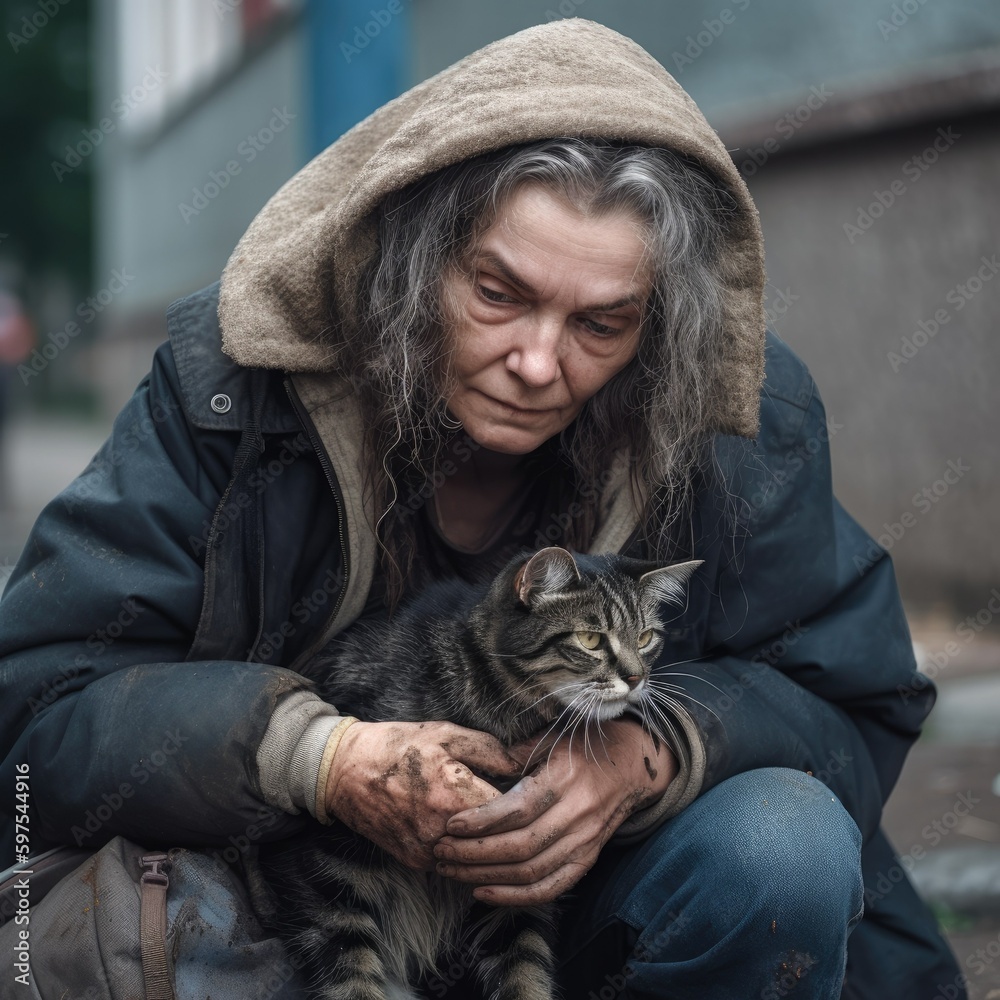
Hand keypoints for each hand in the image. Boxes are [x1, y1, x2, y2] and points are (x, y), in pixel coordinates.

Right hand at [324, 720, 522, 869]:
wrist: (344, 771)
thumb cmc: (397, 746)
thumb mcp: (446, 734)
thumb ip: (490, 749)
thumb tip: (525, 760)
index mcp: (454, 796)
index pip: (512, 814)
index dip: (526, 802)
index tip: (531, 789)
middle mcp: (442, 831)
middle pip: (497, 842)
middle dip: (513, 826)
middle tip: (520, 807)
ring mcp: (427, 852)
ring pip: (477, 858)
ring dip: (491, 843)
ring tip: (498, 820)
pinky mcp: (415, 862)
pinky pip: (454, 864)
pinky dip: (466, 850)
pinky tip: (470, 831)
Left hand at [432, 717, 676, 905]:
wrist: (630, 767)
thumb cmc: (582, 748)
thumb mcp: (551, 739)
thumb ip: (516, 752)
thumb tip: (476, 763)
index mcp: (565, 780)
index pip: (519, 809)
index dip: (482, 821)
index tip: (451, 825)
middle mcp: (577, 815)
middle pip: (520, 847)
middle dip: (474, 854)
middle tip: (441, 851)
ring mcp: (584, 842)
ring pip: (530, 872)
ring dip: (486, 877)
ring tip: (451, 871)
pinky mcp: (586, 860)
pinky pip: (549, 889)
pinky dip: (515, 898)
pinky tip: (483, 892)